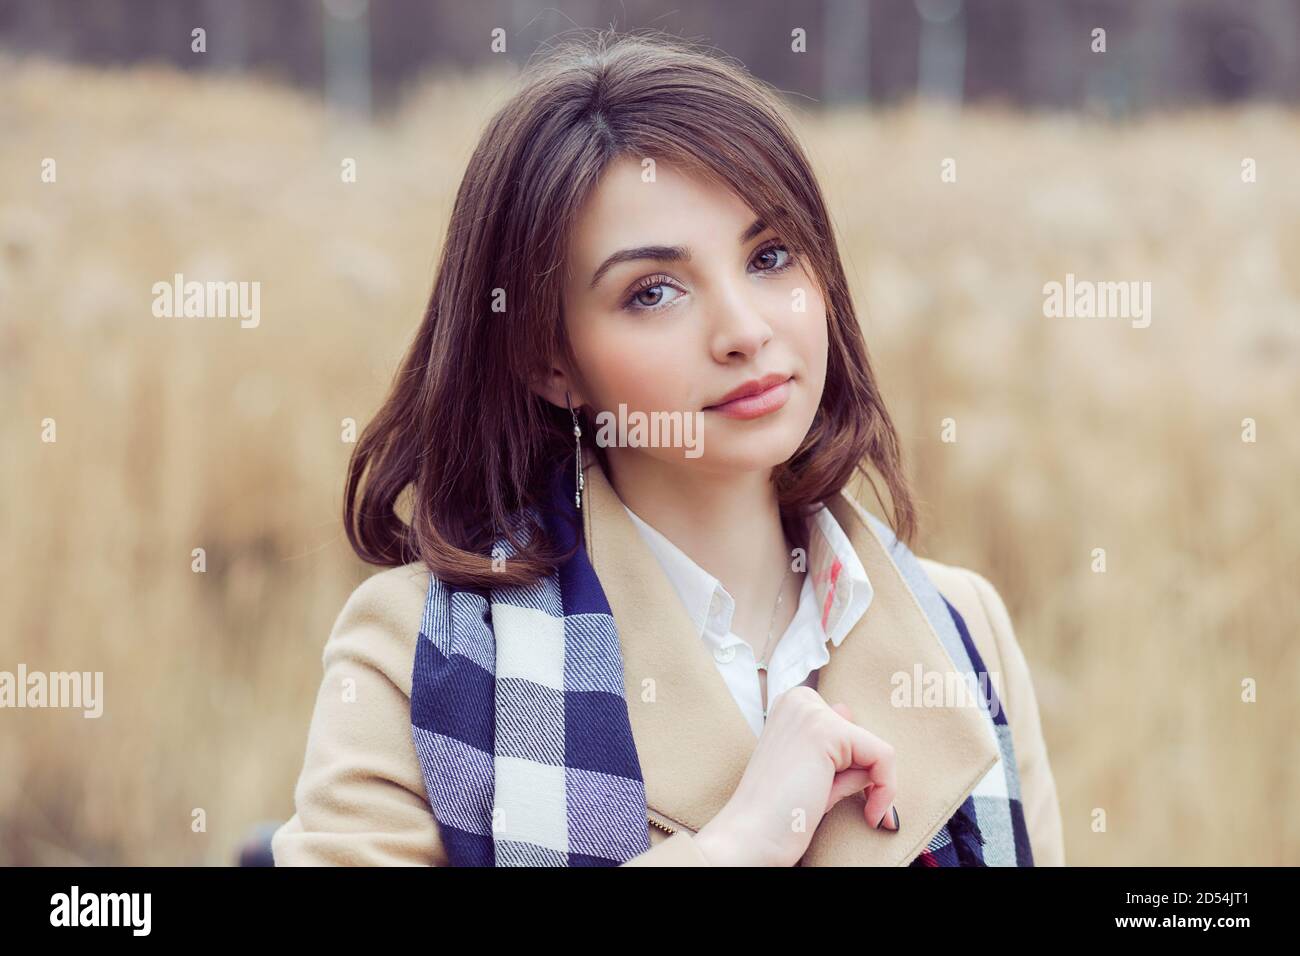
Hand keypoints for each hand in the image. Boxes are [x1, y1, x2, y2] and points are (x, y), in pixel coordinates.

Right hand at [693, 686, 898, 865]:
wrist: (751, 835)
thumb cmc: (779, 813)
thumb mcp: (815, 775)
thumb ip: (841, 757)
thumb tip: (873, 748)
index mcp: (792, 707)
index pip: (849, 734)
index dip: (858, 772)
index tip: (861, 801)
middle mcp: (800, 700)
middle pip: (864, 739)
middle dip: (867, 779)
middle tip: (862, 810)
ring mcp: (810, 711)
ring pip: (877, 748)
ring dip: (878, 787)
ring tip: (861, 813)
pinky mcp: (825, 730)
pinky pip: (883, 756)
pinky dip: (887, 790)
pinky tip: (871, 814)